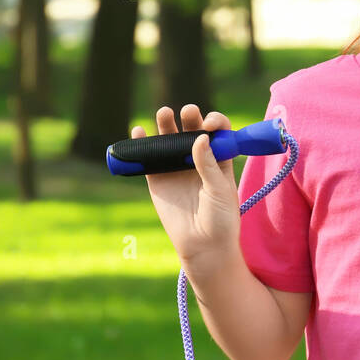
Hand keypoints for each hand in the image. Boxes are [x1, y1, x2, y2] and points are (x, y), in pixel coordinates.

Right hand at [133, 105, 241, 264]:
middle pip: (192, 129)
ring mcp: (177, 168)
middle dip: (190, 117)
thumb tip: (200, 137)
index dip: (214, 122)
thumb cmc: (220, 218)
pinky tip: (139, 131)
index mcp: (219, 158)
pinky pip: (149, 158)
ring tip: (164, 113)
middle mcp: (198, 158)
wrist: (203, 246)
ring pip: (170, 139)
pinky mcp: (158, 179)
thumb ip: (209, 164)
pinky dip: (142, 143)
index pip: (217, 130)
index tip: (209, 125)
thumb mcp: (219, 190)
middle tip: (189, 112)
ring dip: (166, 124)